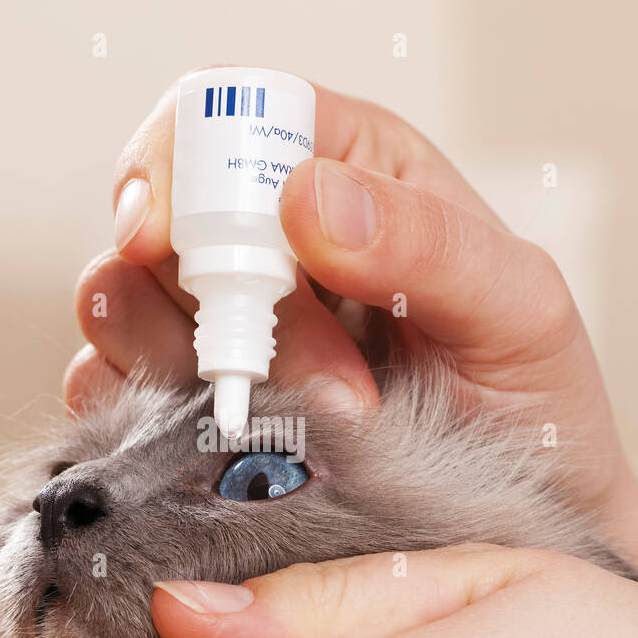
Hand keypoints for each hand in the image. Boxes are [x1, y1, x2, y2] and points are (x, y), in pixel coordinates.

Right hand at [67, 75, 637, 577]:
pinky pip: (108, 388)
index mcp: (348, 171)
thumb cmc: (529, 405)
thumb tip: (304, 196)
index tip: (174, 237)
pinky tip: (227, 456)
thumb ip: (426, 244)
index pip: (227, 115)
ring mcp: (221, 320)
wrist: (517, 522)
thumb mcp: (517, 311)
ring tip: (305, 433)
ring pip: (119, 300)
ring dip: (189, 369)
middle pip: (156, 215)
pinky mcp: (185, 401)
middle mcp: (270, 236)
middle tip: (322, 388)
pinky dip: (141, 422)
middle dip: (215, 303)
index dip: (182, 163)